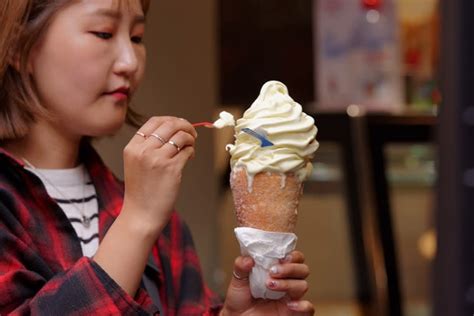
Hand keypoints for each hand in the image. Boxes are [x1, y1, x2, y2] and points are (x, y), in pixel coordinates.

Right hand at [121, 116, 196, 233]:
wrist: (141, 215)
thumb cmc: (142, 191)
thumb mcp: (136, 163)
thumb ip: (149, 146)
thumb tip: (174, 129)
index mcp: (133, 147)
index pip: (154, 121)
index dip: (171, 120)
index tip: (179, 125)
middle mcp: (143, 150)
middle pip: (170, 125)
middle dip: (185, 126)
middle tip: (192, 134)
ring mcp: (157, 159)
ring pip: (181, 136)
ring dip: (190, 139)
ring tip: (190, 147)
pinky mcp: (171, 169)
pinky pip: (187, 151)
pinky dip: (191, 151)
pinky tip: (190, 157)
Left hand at [221, 250, 314, 315]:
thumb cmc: (241, 300)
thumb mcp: (238, 282)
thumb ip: (241, 268)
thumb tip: (248, 259)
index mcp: (278, 270)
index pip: (294, 258)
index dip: (292, 255)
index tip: (280, 257)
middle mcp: (288, 282)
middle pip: (303, 269)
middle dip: (290, 268)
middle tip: (272, 271)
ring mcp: (291, 297)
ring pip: (303, 285)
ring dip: (288, 283)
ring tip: (270, 285)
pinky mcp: (293, 313)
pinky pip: (308, 308)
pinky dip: (302, 305)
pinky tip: (289, 305)